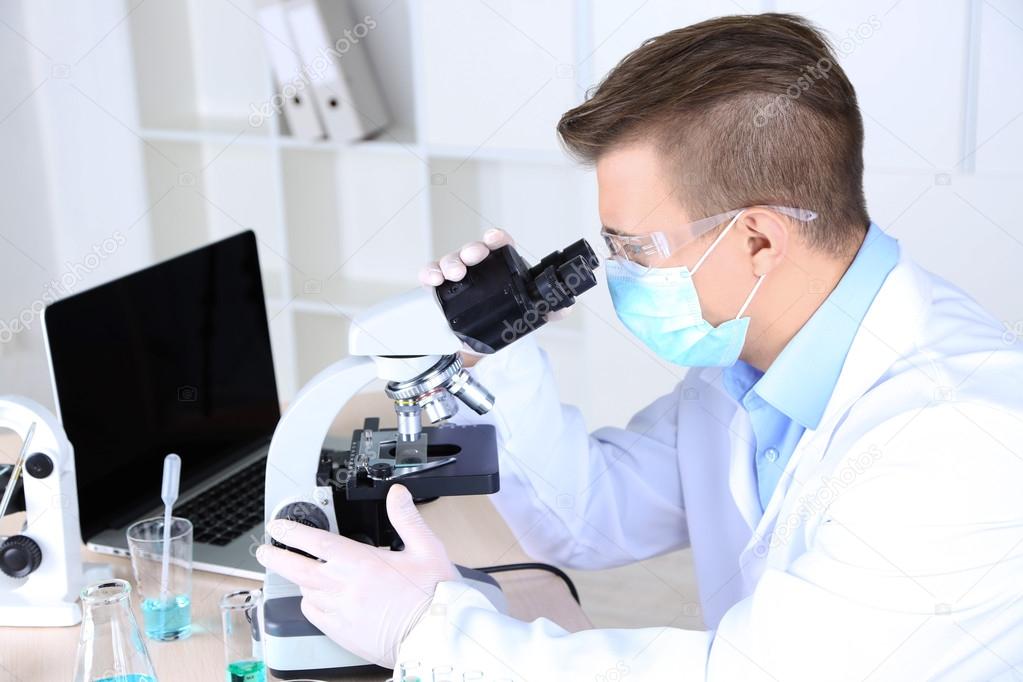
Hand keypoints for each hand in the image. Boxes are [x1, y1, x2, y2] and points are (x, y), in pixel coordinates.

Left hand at [256, 485, 459, 667]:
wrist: (436, 635)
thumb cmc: (433, 595)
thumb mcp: (427, 549)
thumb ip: (406, 519)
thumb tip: (397, 495)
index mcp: (361, 563)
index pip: (315, 543)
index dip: (292, 532)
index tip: (279, 526)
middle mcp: (344, 587)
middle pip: (297, 569)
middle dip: (276, 557)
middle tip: (265, 551)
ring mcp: (340, 612)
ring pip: (305, 593)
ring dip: (298, 581)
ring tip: (296, 573)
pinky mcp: (342, 633)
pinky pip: (315, 615)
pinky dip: (311, 604)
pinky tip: (316, 599)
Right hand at [419, 228, 571, 366]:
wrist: (483, 336)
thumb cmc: (506, 311)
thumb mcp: (529, 311)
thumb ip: (550, 309)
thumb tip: (565, 308)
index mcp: (500, 264)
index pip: (499, 244)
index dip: (496, 238)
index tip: (494, 239)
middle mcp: (477, 265)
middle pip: (472, 250)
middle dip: (471, 250)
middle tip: (473, 257)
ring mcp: (457, 275)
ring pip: (451, 260)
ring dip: (450, 262)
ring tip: (454, 274)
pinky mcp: (440, 288)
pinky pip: (431, 275)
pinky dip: (429, 274)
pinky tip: (432, 280)